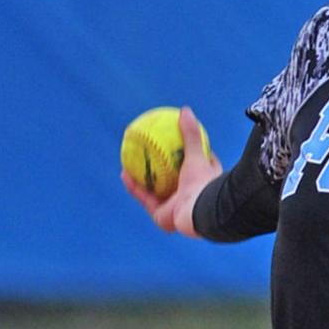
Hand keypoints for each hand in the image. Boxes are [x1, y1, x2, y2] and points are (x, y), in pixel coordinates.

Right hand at [120, 106, 222, 236]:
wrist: (201, 212)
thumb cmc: (203, 184)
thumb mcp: (198, 155)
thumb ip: (192, 135)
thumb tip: (185, 110)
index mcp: (204, 184)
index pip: (197, 165)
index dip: (187, 153)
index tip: (176, 141)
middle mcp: (190, 197)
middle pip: (172, 180)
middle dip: (159, 167)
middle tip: (147, 152)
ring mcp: (176, 209)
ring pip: (155, 191)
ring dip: (141, 178)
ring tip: (128, 163)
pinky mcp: (163, 218)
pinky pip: (145, 199)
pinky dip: (135, 187)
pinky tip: (124, 174)